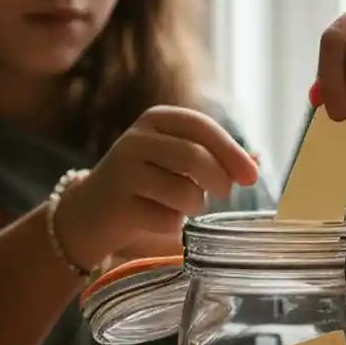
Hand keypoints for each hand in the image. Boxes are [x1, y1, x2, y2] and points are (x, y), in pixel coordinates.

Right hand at [55, 106, 258, 269]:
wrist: (88, 213)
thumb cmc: (143, 184)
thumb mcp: (176, 160)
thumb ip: (214, 157)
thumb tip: (257, 160)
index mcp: (156, 119)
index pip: (202, 127)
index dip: (232, 151)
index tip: (252, 177)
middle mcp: (137, 139)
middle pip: (195, 157)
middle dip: (219, 180)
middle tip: (225, 194)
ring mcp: (123, 170)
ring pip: (184, 192)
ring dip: (195, 206)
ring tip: (183, 206)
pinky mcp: (117, 204)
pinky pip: (166, 218)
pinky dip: (172, 225)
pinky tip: (157, 219)